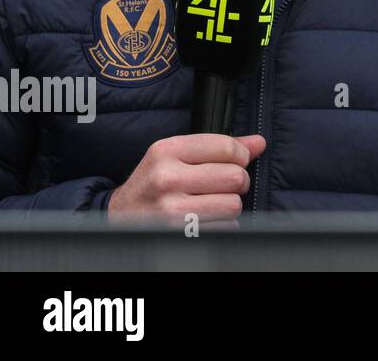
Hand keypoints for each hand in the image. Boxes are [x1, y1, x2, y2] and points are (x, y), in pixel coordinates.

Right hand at [107, 134, 266, 226]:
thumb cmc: (153, 183)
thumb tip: (259, 143)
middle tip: (222, 185)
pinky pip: (226, 228)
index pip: (227, 147)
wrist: (118, 217)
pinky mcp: (179, 235)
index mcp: (167, 151)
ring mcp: (171, 210)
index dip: (240, 156)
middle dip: (237, 182)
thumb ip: (219, 147)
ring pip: (233, 205)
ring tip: (210, 203)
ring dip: (229, 206)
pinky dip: (222, 226)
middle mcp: (167, 178)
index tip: (235, 161)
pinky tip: (204, 220)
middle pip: (236, 177)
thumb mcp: (176, 156)